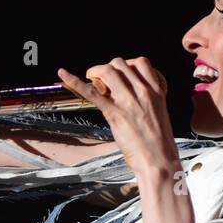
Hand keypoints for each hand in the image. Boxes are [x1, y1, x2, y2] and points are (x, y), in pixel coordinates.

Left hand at [56, 57, 180, 180]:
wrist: (158, 159)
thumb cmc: (159, 142)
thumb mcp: (158, 113)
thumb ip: (146, 100)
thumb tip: (129, 95)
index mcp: (156, 91)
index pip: (141, 62)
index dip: (127, 64)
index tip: (121, 74)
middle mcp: (142, 91)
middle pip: (120, 64)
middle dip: (108, 68)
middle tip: (102, 79)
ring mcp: (127, 101)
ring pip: (108, 71)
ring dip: (96, 71)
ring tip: (91, 78)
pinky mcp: (114, 113)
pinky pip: (91, 93)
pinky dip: (74, 81)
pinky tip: (63, 74)